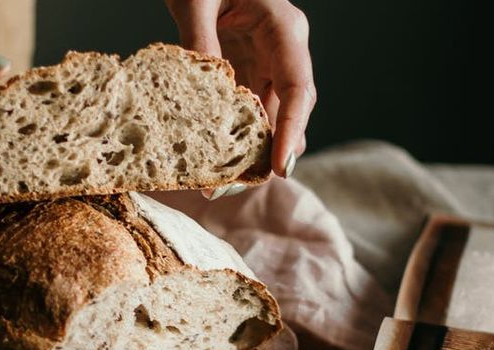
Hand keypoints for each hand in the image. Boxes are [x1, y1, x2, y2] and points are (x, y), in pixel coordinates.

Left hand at [166, 0, 315, 180]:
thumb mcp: (195, 1)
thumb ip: (199, 42)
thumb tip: (203, 98)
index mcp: (283, 28)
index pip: (298, 88)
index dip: (291, 131)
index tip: (280, 169)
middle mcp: (284, 50)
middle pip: (289, 111)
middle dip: (266, 153)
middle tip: (230, 187)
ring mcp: (269, 62)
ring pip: (271, 117)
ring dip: (250, 151)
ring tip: (218, 184)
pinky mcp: (250, 72)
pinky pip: (251, 111)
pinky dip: (236, 137)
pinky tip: (215, 161)